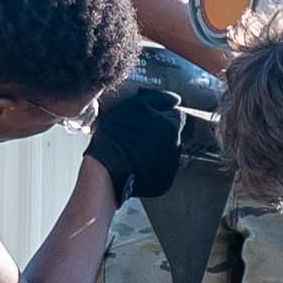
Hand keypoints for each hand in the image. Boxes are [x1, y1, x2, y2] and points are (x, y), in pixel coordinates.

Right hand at [82, 79, 184, 206]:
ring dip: (155, 150)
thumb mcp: (132, 107)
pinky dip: (151, 166)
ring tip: (134, 151)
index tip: (147, 118)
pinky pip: (160, 170)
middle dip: (159, 133)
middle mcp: (176, 146)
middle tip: (137, 135)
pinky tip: (135, 164)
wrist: (107, 170)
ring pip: (166, 152)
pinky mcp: (163, 183)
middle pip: (171, 135)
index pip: (175, 116)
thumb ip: (156, 99)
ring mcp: (171, 167)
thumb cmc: (116, 137)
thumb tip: (175, 99)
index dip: (160, 115)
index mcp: (171, 126)